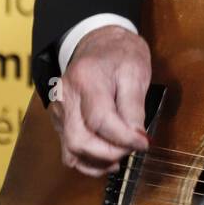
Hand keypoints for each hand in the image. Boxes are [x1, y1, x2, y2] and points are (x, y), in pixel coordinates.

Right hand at [49, 25, 150, 175]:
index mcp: (85, 80)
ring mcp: (59, 111)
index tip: (144, 143)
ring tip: (122, 155)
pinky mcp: (60, 121)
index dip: (124, 139)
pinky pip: (70, 150)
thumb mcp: (136, 73)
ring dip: (99, 162)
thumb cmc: (120, 55)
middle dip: (110, 153)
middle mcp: (66, 98)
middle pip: (80, 141)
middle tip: (134, 149)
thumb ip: (135, 107)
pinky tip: (108, 158)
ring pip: (72, 151)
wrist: (99, 43)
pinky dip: (89, 161)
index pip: (100, 120)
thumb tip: (137, 138)